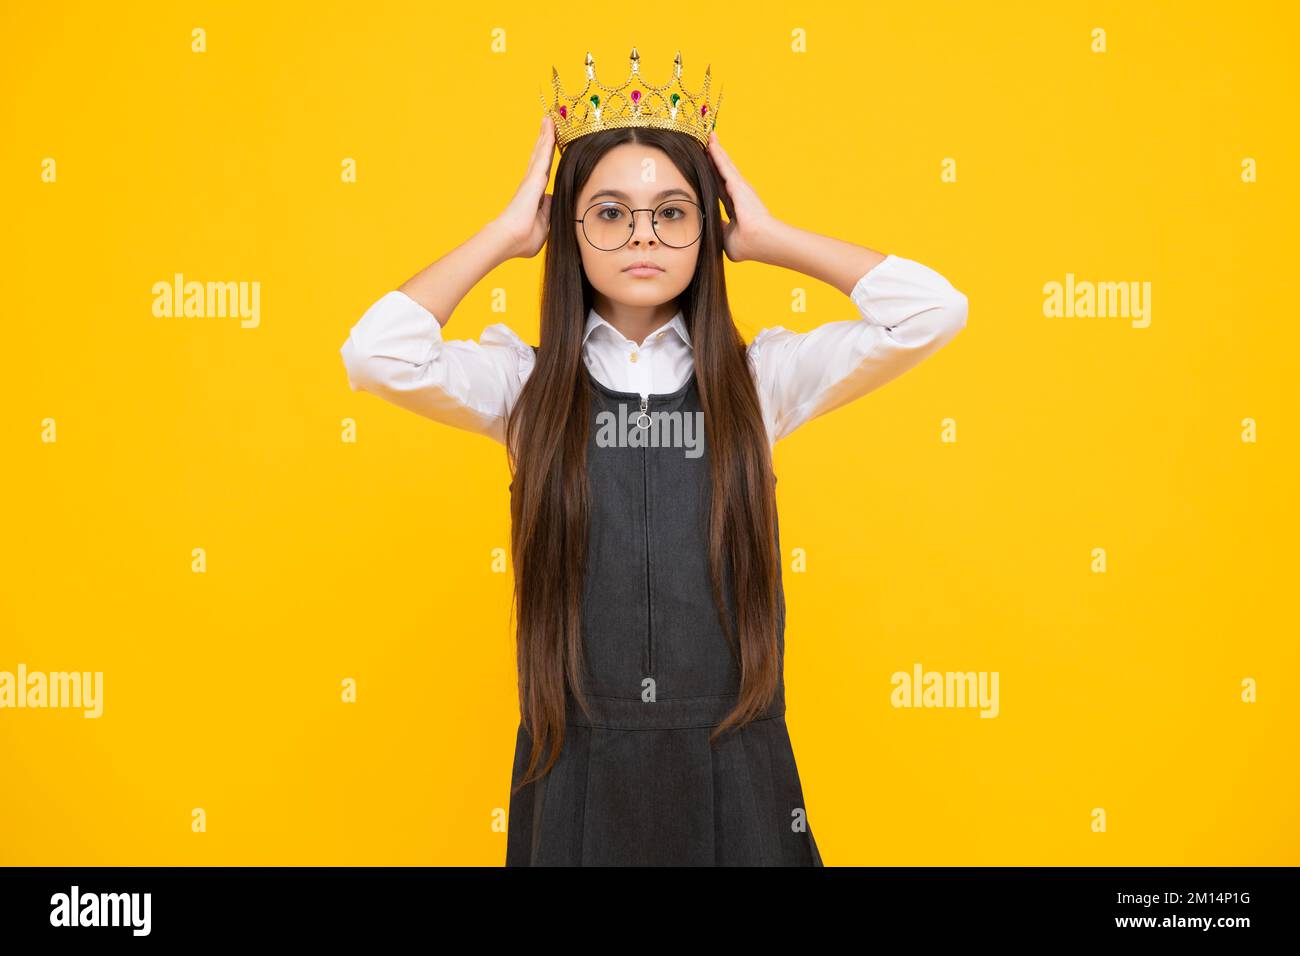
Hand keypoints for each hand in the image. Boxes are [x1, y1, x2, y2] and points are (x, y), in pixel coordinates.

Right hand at [492, 115, 555, 258]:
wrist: (510, 239)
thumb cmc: (523, 239)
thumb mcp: (542, 227)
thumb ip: (548, 213)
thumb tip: (552, 202)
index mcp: (534, 195)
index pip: (544, 171)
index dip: (547, 158)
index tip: (550, 149)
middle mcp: (532, 183)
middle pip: (540, 156)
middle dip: (545, 140)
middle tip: (548, 123)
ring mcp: (532, 179)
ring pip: (541, 151)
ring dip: (546, 134)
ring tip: (549, 118)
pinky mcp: (534, 178)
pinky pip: (544, 154)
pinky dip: (548, 140)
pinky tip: (551, 127)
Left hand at [706, 130, 776, 262]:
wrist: (760, 240)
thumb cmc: (748, 244)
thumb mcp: (726, 238)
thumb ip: (717, 230)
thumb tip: (709, 227)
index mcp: (735, 207)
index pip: (719, 189)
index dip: (712, 179)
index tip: (704, 170)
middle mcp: (738, 194)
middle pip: (721, 173)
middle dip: (714, 160)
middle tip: (705, 145)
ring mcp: (739, 187)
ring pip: (723, 165)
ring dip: (716, 151)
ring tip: (708, 138)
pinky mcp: (738, 183)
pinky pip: (723, 165)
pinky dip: (717, 153)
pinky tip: (710, 143)